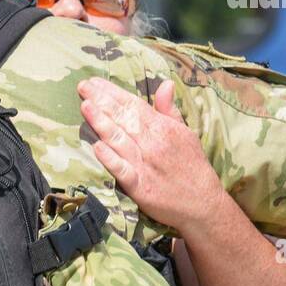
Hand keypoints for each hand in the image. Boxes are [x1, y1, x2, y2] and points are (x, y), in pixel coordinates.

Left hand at [77, 77, 222, 231]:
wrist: (203, 204)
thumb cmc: (191, 166)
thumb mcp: (186, 133)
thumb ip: (170, 109)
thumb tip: (165, 83)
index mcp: (163, 128)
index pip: (134, 105)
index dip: (113, 92)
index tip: (94, 82)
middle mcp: (152, 143)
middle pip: (123, 118)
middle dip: (101, 101)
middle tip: (82, 86)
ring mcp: (145, 165)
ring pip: (119, 140)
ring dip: (101, 122)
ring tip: (85, 106)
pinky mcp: (140, 187)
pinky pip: (122, 170)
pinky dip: (110, 159)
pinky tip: (97, 146)